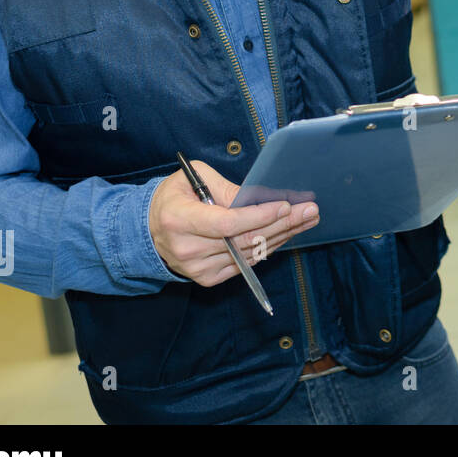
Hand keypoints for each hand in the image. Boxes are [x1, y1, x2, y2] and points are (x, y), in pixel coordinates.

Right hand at [148, 160, 319, 286]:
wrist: (147, 230)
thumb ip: (224, 187)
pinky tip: (285, 235)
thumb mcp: (193, 178)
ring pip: (250, 254)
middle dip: (283, 224)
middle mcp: (188, 248)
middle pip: (245, 240)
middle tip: (310, 211)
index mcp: (180, 219)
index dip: (259, 216)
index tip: (285, 206)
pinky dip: (267, 249)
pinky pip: (245, 264)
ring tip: (306, 220)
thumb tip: (258, 197)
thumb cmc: (173, 197)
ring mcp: (197, 268)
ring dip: (282, 236)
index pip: (228, 223)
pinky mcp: (207, 279)